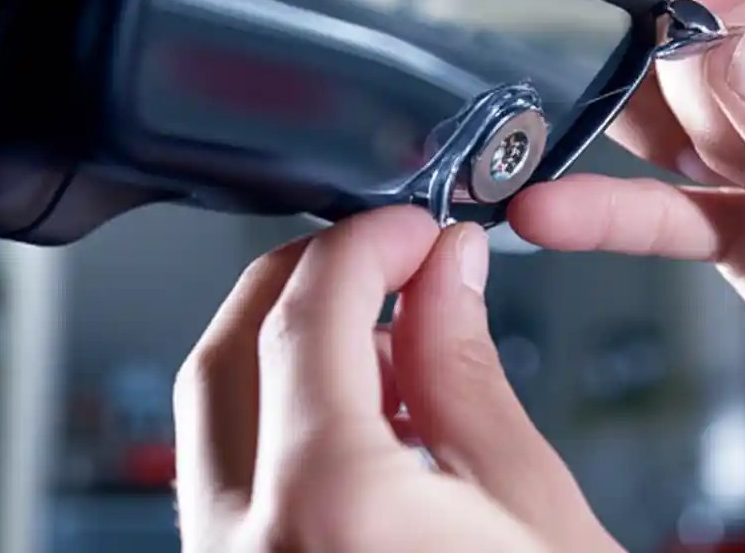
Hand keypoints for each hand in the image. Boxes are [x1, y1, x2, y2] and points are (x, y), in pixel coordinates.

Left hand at [173, 206, 621, 552]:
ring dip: (283, 344)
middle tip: (382, 252)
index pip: (311, 314)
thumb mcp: (531, 510)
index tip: (410, 225)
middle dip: (302, 275)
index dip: (365, 243)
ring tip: (381, 326)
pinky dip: (280, 420)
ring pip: (212, 417)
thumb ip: (466, 374)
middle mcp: (245, 551)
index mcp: (330, 510)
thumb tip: (446, 272)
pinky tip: (358, 413)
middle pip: (229, 349)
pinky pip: (227, 483)